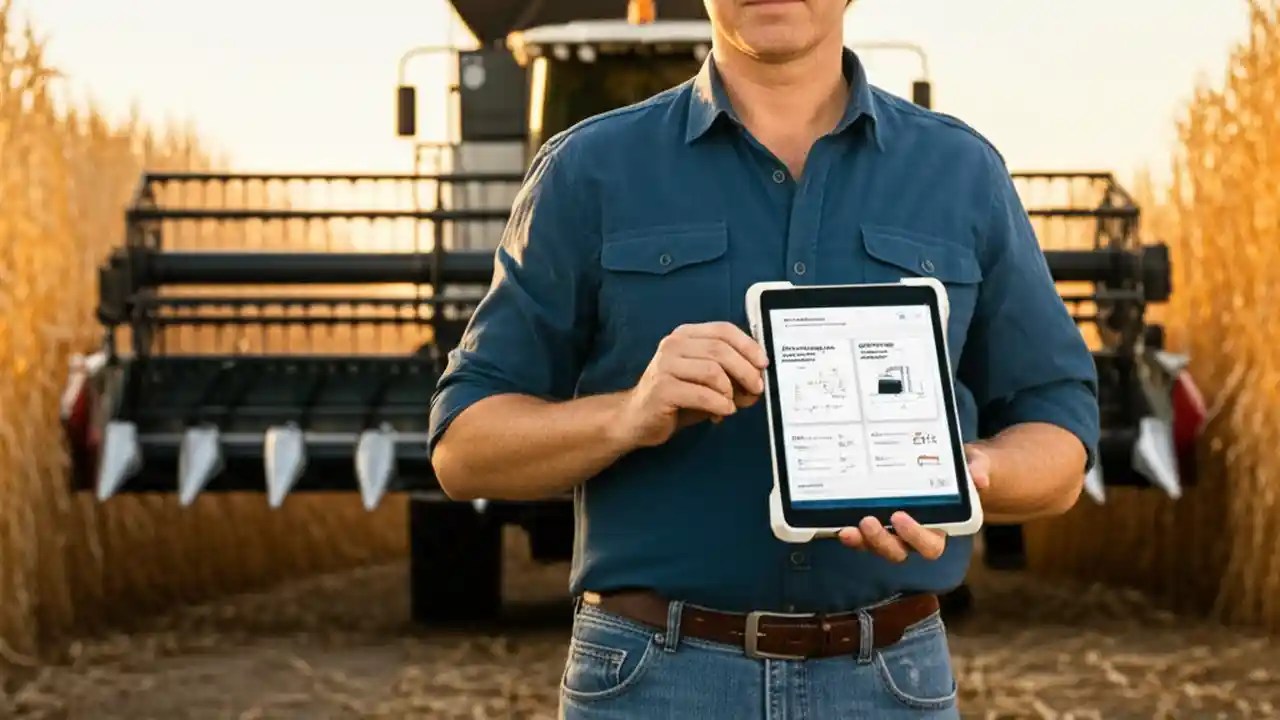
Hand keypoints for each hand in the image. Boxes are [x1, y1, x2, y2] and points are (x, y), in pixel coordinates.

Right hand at [613, 322, 767, 448]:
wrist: (636, 418)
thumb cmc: (675, 398)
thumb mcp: (706, 382)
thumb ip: (731, 378)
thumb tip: (757, 383)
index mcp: (685, 336)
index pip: (723, 330)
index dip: (748, 345)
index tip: (763, 363)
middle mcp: (673, 345)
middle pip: (720, 350)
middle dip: (745, 371)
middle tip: (756, 389)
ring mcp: (665, 366)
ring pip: (713, 371)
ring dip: (730, 392)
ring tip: (731, 405)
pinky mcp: (662, 389)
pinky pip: (703, 395)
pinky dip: (720, 405)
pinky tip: (721, 413)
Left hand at [836, 443, 993, 561]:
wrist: (946, 462)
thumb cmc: (962, 468)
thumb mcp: (975, 462)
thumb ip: (978, 468)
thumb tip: (979, 479)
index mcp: (942, 528)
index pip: (930, 545)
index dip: (915, 537)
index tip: (900, 518)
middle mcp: (915, 535)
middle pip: (899, 551)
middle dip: (882, 542)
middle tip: (867, 521)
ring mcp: (893, 531)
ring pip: (877, 546)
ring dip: (861, 542)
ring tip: (846, 529)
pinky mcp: (877, 521)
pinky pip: (862, 534)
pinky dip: (851, 533)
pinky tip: (836, 525)